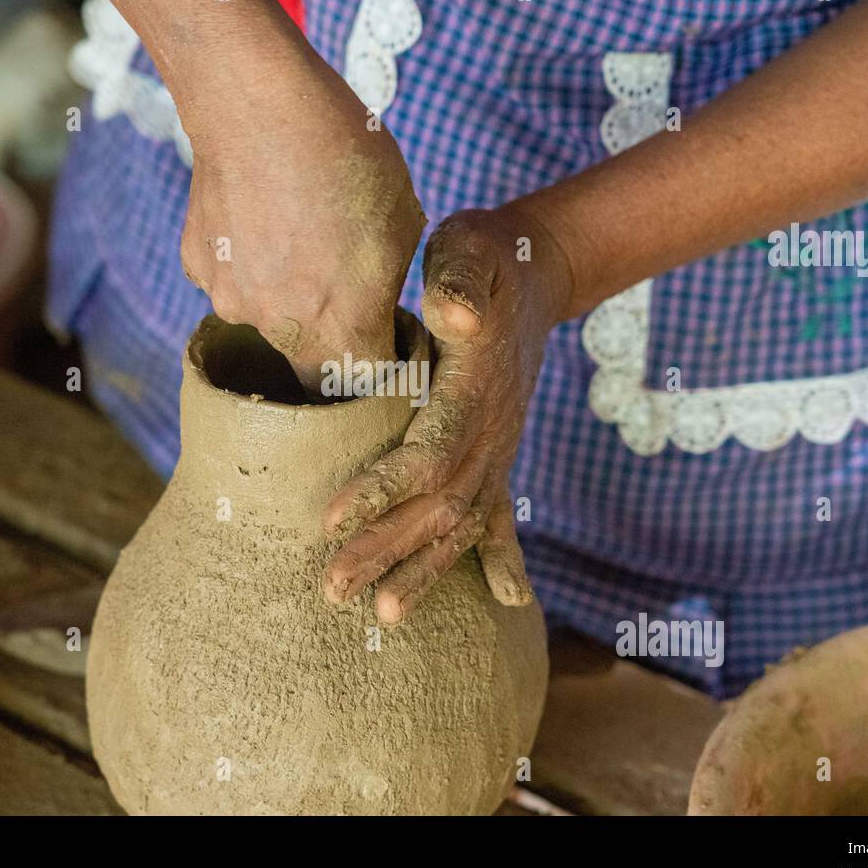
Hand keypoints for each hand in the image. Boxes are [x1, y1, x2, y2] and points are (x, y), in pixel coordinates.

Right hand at [180, 69, 425, 393]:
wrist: (257, 101)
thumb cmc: (345, 157)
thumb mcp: (402, 223)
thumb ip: (388, 286)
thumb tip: (375, 307)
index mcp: (341, 332)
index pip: (364, 385)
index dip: (379, 367)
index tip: (384, 342)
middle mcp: (280, 331)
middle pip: (310, 362)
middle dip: (329, 336)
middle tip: (343, 284)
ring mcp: (231, 300)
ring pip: (268, 319)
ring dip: (286, 294)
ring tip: (300, 232)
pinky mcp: (197, 267)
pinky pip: (234, 281)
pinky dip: (249, 262)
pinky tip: (262, 215)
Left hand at [321, 202, 573, 622]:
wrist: (535, 270)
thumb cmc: (485, 258)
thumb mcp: (471, 250)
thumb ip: (461, 279)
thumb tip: (454, 315)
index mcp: (476, 386)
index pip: (429, 452)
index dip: (383, 489)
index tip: (333, 519)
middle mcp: (494, 428)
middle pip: (440, 505)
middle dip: (386, 549)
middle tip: (333, 588)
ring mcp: (501, 446)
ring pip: (464, 522)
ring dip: (424, 570)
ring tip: (382, 617)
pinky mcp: (499, 452)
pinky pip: (500, 513)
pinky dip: (502, 558)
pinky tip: (508, 600)